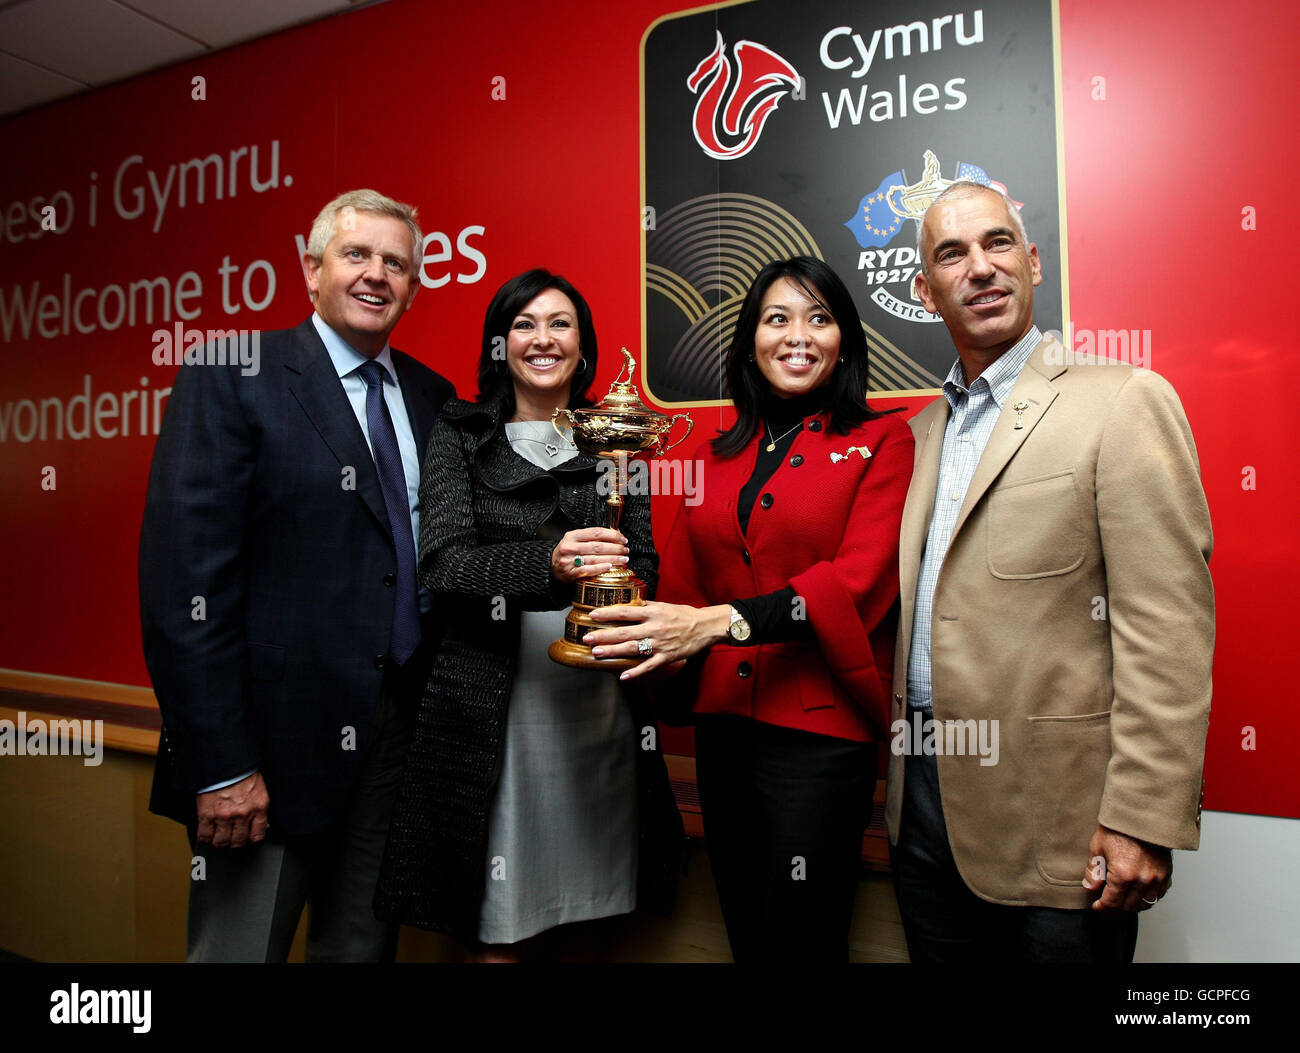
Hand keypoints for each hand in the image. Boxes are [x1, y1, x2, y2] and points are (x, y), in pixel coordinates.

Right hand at [196, 771, 269, 848]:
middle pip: (238, 841)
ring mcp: (224, 816)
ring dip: (219, 842)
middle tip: (231, 839)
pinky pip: (204, 835)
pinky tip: (206, 834)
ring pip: (221, 842)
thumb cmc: (241, 770)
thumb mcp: (259, 788)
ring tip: (218, 838)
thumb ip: (258, 807)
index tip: (247, 838)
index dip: (251, 839)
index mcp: (259, 806)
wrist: (224, 759)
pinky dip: (204, 838)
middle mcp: (243, 814)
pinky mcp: (207, 814)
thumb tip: (258, 823)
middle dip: (234, 843)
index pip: (258, 835)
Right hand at [550, 527, 629, 583]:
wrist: (550, 567)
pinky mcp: (570, 573)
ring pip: (595, 558)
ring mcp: (569, 561)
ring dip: (612, 559)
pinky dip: (600, 568)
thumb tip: (615, 535)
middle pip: (597, 546)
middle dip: (615, 548)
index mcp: (572, 536)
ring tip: (623, 559)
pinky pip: (588, 570)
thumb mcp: (575, 540)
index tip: (622, 538)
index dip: (611, 535)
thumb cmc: (567, 553)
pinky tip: (609, 567)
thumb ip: (591, 537)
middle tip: (625, 550)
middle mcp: (570, 547)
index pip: (596, 532)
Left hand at [584, 601, 730, 679]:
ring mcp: (660, 644)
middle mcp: (654, 627)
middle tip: (587, 639)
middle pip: (624, 632)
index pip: (625, 612)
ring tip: (597, 654)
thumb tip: (629, 603)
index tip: (592, 615)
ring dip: (613, 652)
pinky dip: (636, 672)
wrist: (706, 627)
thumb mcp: (664, 605)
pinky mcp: (667, 657)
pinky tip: (623, 677)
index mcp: (653, 612)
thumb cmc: (685, 614)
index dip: (607, 614)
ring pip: (632, 649)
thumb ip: (646, 605)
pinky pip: (649, 666)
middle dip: (603, 636)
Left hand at [1083, 824, 1171, 911]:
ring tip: (1121, 901)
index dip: (1103, 908)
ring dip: (1132, 905)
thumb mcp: (1098, 847)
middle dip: (1115, 909)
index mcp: (1123, 874)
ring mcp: (1157, 878)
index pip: (1112, 902)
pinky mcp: (1166, 874)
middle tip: (1106, 906)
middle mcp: (1143, 879)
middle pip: (1129, 906)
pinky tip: (1137, 893)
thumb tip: (1090, 887)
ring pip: (1145, 904)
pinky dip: (1147, 898)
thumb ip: (1093, 871)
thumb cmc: (1119, 827)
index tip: (1097, 908)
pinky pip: (1158, 895)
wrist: (1142, 815)